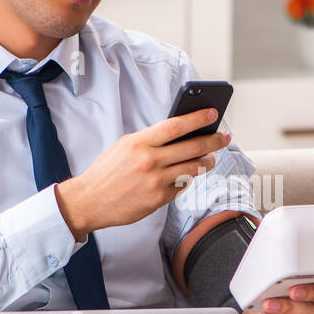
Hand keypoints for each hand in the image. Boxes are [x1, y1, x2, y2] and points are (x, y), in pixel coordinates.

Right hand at [56, 109, 227, 237]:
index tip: (213, 113)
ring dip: (206, 162)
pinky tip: (188, 175)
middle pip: (192, 147)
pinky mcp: (158, 199)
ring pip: (193, 168)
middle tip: (224, 137)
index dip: (198, 118)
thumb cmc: (107, 172)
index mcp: (140, 143)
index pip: (176, 126)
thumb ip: (149, 140)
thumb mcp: (124, 146)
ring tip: (210, 158)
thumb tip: (178, 134)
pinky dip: (187, 179)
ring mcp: (155, 181)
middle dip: (214, 140)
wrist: (90, 200)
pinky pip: (182, 186)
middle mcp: (150, 161)